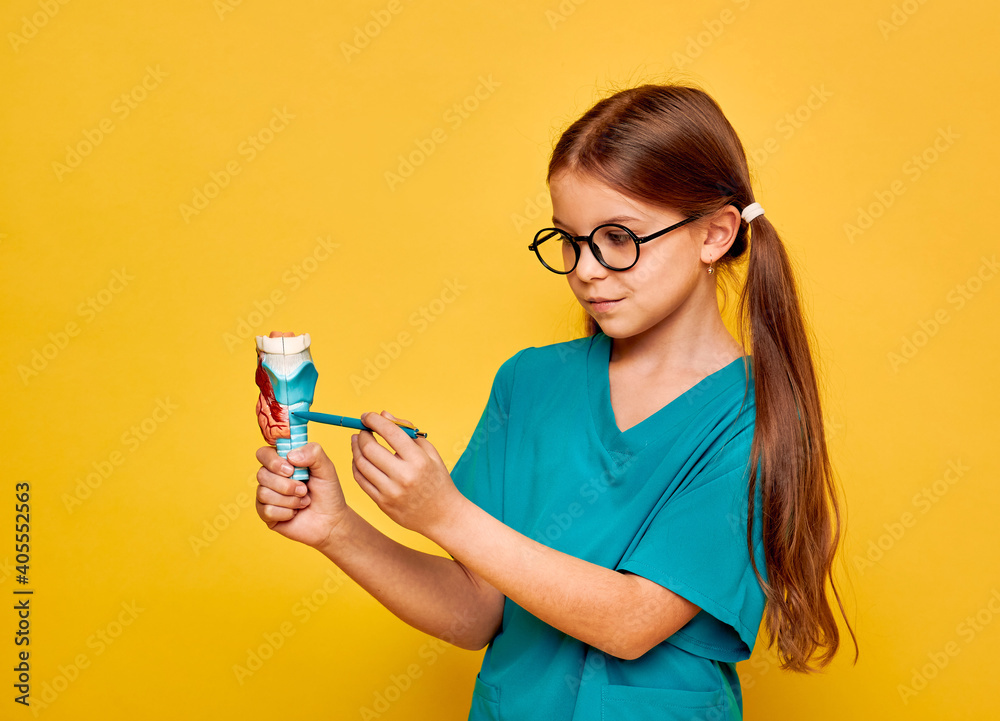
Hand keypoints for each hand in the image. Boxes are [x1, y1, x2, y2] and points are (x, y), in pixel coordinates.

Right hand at [255, 442, 348, 550]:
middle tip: (304, 489)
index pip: (264, 453)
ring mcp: (267, 496)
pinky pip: (266, 511)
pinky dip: (286, 512)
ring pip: (263, 493)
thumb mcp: (326, 468)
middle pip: (261, 474)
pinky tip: (295, 513)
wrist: (331, 521)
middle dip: (286, 485)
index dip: (273, 460)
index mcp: (284, 462)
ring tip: (304, 501)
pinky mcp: (266, 514)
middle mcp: (272, 477)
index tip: (291, 470)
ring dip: (289, 499)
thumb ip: (313, 453)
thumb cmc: (328, 493)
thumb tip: (291, 455)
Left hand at [351, 410, 464, 537]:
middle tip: (362, 430)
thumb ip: (407, 432)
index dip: (374, 420)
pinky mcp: (382, 503)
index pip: (390, 432)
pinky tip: (359, 459)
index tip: (367, 415)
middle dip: (362, 435)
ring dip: (355, 449)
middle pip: (370, 448)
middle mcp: (404, 476)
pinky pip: (361, 481)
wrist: (442, 515)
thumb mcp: (430, 453)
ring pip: (361, 464)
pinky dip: (356, 466)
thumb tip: (384, 415)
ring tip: (357, 442)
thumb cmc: (437, 480)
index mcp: (419, 460)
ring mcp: (391, 491)